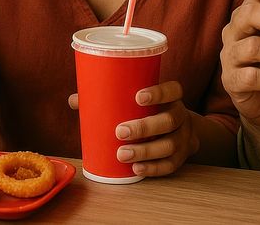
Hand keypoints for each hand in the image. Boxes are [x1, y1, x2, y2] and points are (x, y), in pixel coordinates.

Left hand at [69, 82, 198, 176]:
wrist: (181, 131)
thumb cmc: (150, 111)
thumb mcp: (138, 101)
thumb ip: (109, 97)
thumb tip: (75, 100)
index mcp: (172, 97)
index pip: (173, 90)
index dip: (158, 93)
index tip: (137, 97)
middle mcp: (181, 116)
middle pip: (169, 120)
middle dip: (145, 127)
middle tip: (120, 132)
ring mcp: (183, 139)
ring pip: (169, 145)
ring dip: (145, 151)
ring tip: (122, 154)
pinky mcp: (181, 158)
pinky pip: (170, 165)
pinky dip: (153, 168)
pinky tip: (136, 169)